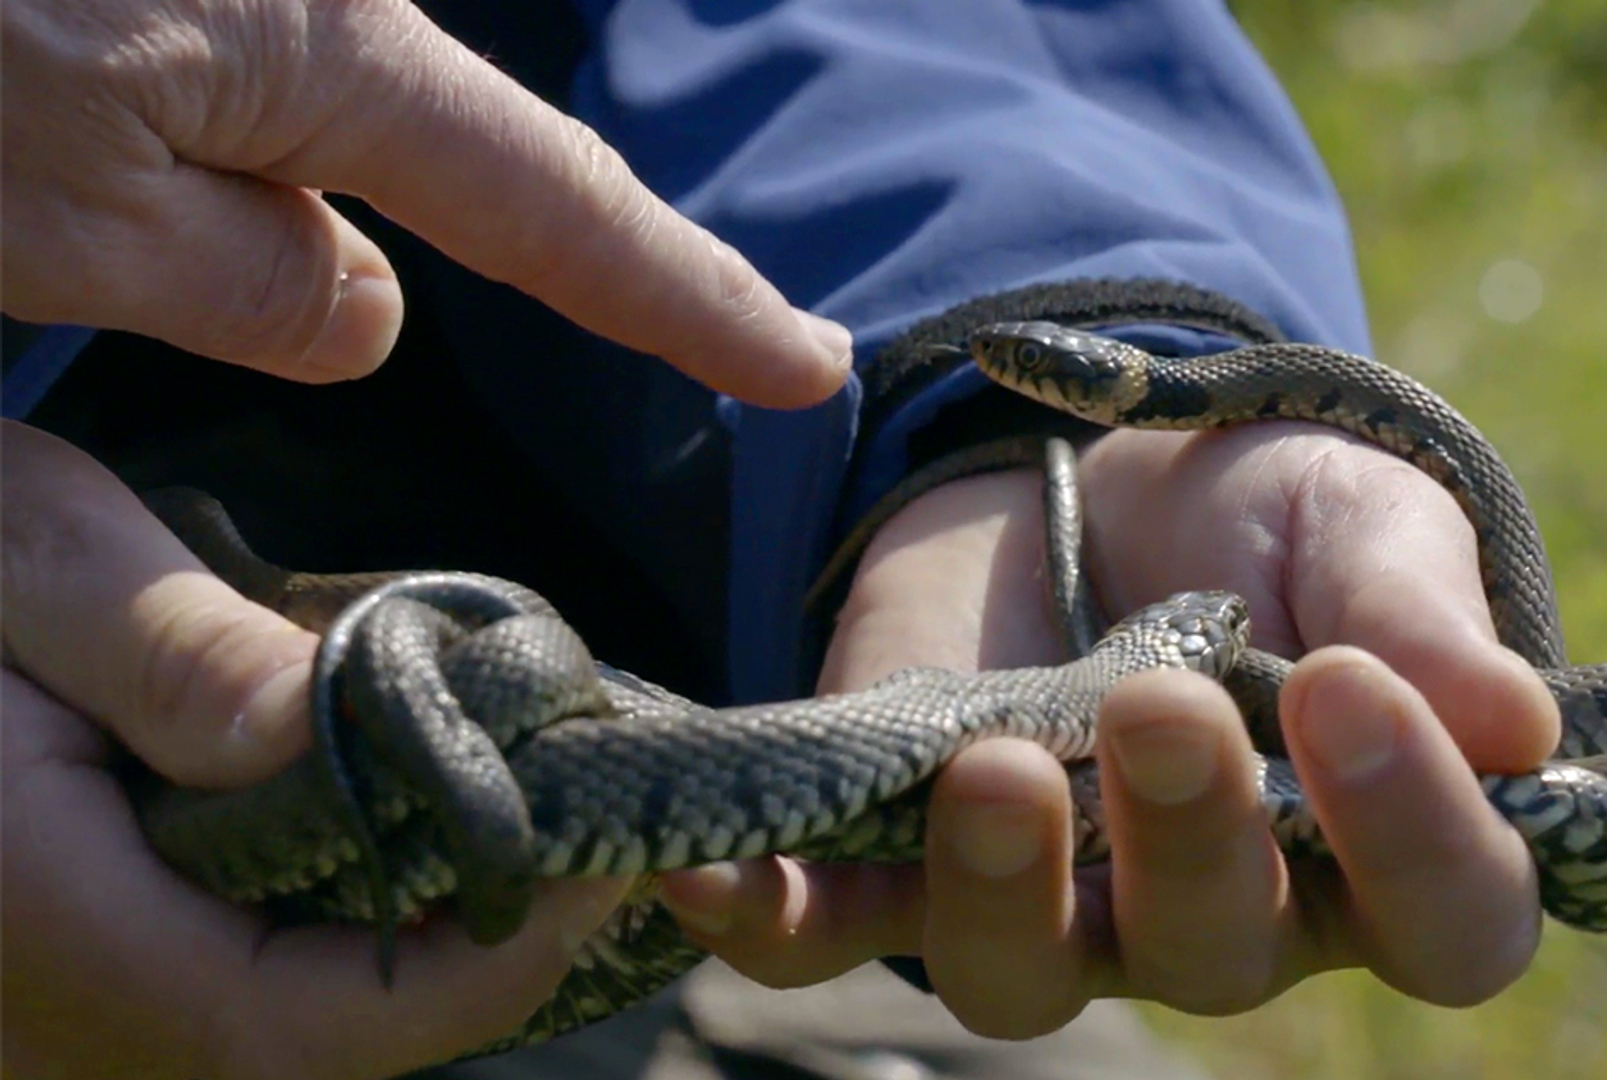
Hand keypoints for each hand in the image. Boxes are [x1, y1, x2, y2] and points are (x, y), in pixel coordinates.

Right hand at [0, 423, 634, 1078]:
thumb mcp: (20, 556)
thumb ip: (170, 653)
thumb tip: (336, 725)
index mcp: (43, 923)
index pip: (288, 1026)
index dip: (471, 970)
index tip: (593, 863)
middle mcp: (51, 1018)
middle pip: (314, 1047)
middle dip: (472, 960)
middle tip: (585, 835)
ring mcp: (59, 1019)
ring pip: (282, 1030)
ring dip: (415, 949)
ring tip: (516, 826)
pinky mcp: (81, 982)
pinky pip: (240, 994)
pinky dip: (341, 932)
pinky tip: (395, 838)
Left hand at [1, 0, 849, 402]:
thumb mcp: (48, 206)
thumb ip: (245, 281)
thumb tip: (356, 308)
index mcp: (313, 45)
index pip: (558, 214)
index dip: (691, 304)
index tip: (805, 368)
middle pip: (402, 174)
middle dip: (328, 260)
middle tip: (131, 259)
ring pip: (262, 143)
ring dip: (158, 208)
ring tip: (10, 183)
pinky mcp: (142, 5)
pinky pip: (185, 99)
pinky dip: (113, 159)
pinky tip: (24, 137)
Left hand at [659, 422, 1562, 1034]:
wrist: (1096, 472)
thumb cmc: (1266, 514)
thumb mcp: (1355, 519)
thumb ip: (1418, 614)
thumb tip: (1512, 726)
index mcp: (1371, 847)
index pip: (1444, 920)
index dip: (1415, 839)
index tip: (1350, 693)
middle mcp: (1216, 911)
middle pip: (1220, 954)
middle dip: (1192, 840)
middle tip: (1159, 706)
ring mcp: (1051, 902)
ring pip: (1026, 977)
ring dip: (1005, 890)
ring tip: (996, 771)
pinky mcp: (894, 859)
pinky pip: (823, 936)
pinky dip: (769, 913)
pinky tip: (712, 871)